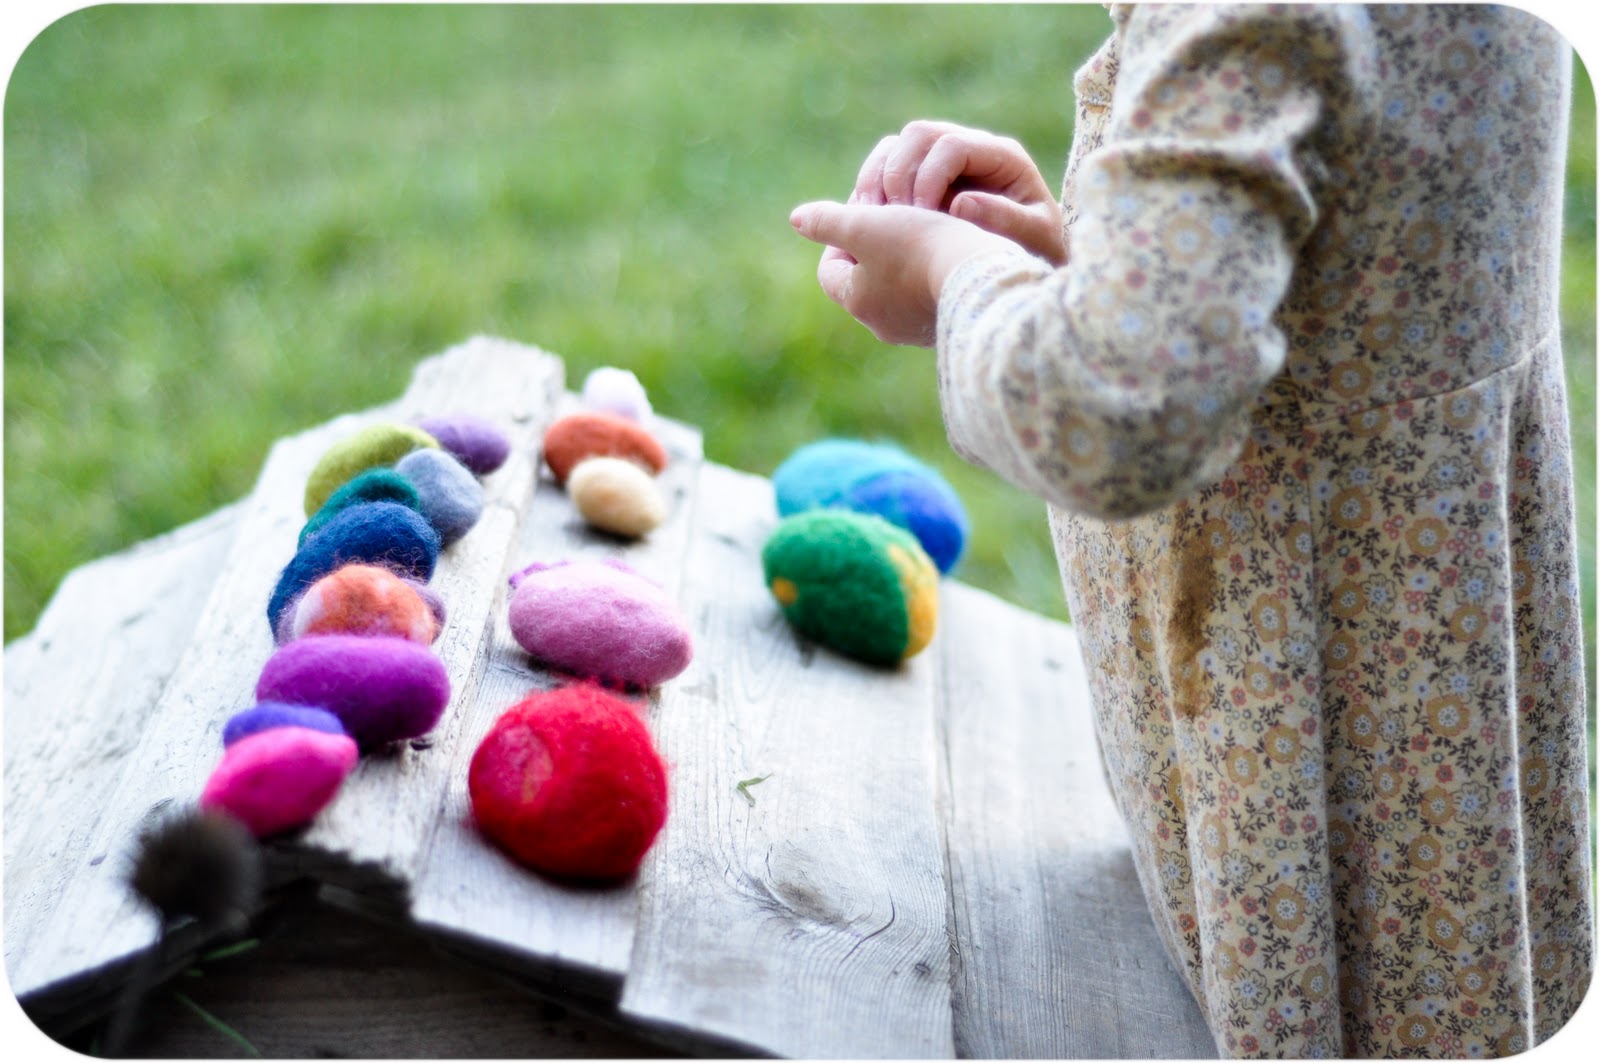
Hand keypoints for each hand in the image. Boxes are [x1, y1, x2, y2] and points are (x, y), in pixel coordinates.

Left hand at [791, 200, 1023, 346]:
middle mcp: (885, 325)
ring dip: (903, 259)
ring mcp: (918, 330)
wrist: (983, 276)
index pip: (830, 268)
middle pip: (864, 279)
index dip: (840, 234)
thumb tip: (798, 219)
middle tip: (893, 215)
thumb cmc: (921, 247)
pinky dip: (930, 272)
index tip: (863, 210)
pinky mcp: (950, 325)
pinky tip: (948, 249)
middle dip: (873, 246)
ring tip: (922, 228)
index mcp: (858, 303)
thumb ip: (828, 221)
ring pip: (898, 287)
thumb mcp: (865, 225)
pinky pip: (930, 295)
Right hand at [851, 120, 1065, 265]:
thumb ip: (1006, 220)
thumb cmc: (1036, 253)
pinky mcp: (920, 180)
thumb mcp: (1034, 239)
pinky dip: (870, 190)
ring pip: (895, 146)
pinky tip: (865, 222)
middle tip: (890, 217)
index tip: (921, 216)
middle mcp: (970, 150)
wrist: (1026, 266)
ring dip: (876, 179)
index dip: (928, 175)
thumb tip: (961, 203)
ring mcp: (942, 162)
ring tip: (869, 219)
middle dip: (898, 173)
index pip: (952, 144)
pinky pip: (885, 169)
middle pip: (919, 134)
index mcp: (1002, 157)